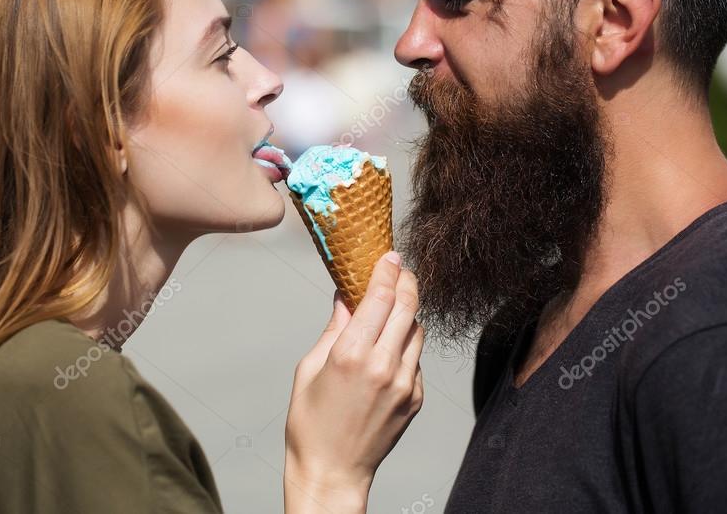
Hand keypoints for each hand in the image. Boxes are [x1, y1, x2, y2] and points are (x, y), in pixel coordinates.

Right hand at [284, 251, 423, 512]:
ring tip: (392, 309)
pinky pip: (416, 359)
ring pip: (417, 331)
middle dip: (406, 281)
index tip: (389, 255)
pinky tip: (388, 351)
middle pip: (408, 306)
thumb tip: (346, 296)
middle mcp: (383, 366)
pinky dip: (405, 346)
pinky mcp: (415, 399)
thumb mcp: (309, 368)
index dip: (387, 270)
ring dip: (407, 314)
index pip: (379, 297)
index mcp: (351, 354)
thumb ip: (333, 328)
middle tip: (400, 270)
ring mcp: (404, 384)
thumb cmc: (310, 422)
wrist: (332, 471)